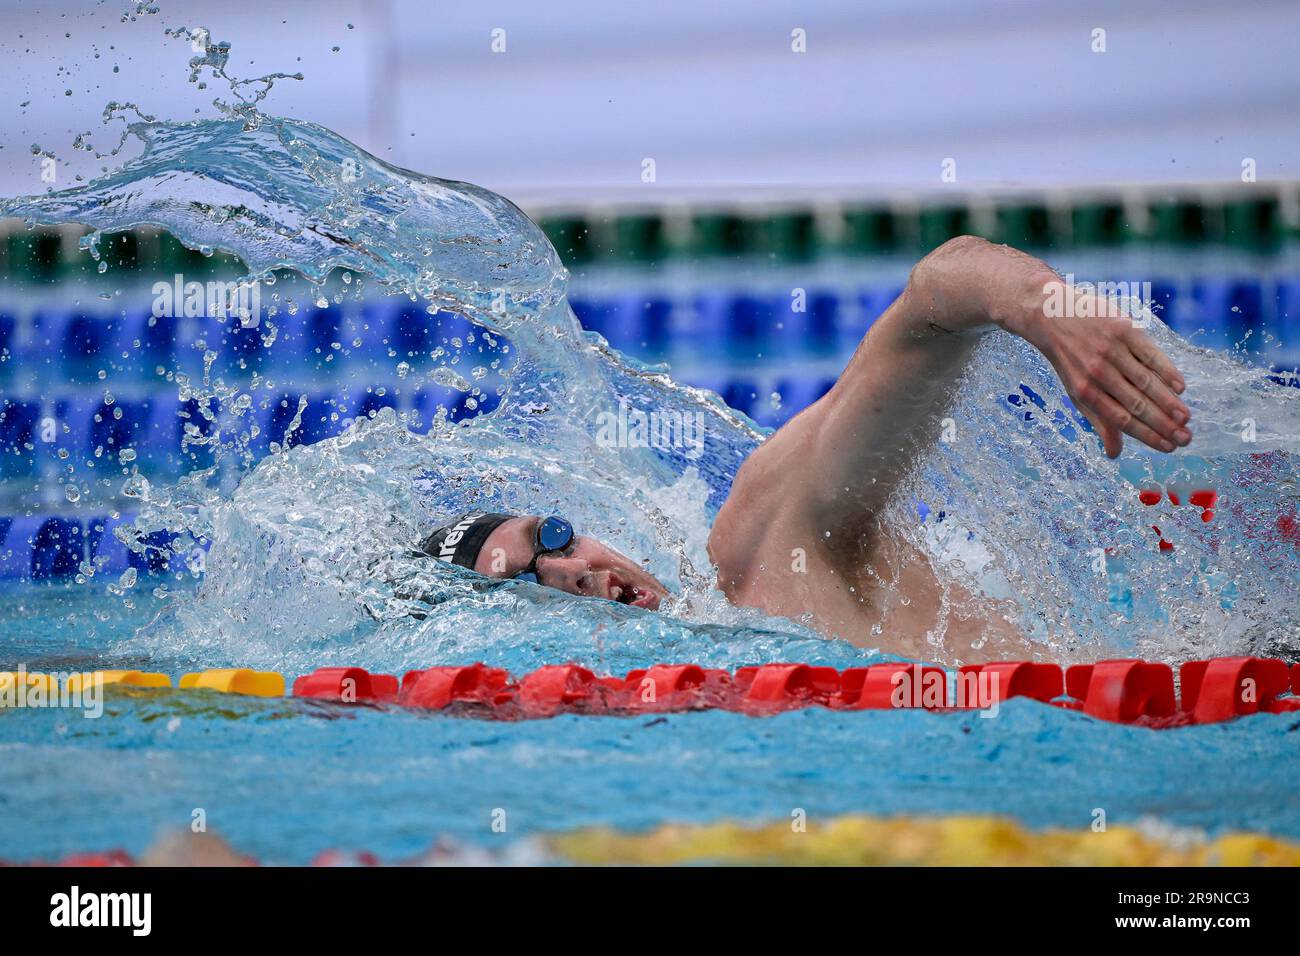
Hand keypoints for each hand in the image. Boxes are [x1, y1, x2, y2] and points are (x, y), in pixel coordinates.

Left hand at [1031, 290, 1190, 457]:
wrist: (1052, 315)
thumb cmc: (1070, 359)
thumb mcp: (1076, 391)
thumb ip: (1098, 420)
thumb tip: (1114, 454)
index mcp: (1084, 391)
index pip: (1121, 419)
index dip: (1147, 436)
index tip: (1169, 447)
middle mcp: (1097, 372)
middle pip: (1136, 404)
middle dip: (1163, 424)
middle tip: (1186, 438)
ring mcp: (1111, 349)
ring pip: (1145, 381)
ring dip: (1168, 402)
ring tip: (1186, 418)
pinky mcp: (1123, 328)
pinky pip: (1149, 353)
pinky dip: (1166, 370)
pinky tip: (1180, 387)